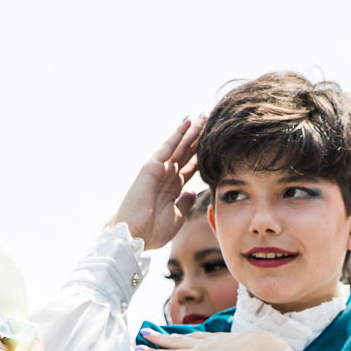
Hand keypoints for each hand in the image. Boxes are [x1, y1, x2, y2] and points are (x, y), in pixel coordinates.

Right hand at [112, 117, 205, 247]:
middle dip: (199, 138)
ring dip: (192, 131)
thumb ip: (185, 203)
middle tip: (212, 120)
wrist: (134, 236)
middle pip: (187, 153)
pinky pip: (168, 147)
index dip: (203, 155)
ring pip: (180, 146)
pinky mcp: (151, 166)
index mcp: (172, 189)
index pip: (191, 167)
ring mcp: (159, 170)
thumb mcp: (177, 217)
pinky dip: (178, 134)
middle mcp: (166, 176)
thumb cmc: (152, 232)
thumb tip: (192, 191)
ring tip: (204, 115)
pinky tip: (188, 121)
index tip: (215, 143)